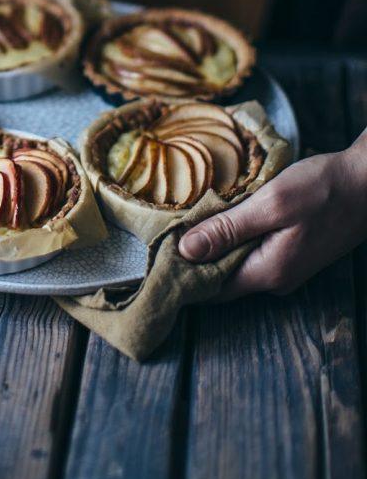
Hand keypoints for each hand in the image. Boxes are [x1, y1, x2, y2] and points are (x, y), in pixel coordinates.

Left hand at [178, 143, 366, 299]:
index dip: (183, 273)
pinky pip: (252, 252)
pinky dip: (233, 238)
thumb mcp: (271, 204)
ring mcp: (286, 267)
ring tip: (187, 220)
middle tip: (166, 230)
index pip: (211, 289)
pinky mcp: (292, 252)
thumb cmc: (323, 189)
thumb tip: (187, 250)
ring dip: (214, 246)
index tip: (156, 252)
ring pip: (236, 264)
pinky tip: (222, 216)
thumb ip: (228, 229)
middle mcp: (276, 278)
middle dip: (194, 259)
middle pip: (221, 278)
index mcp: (268, 272)